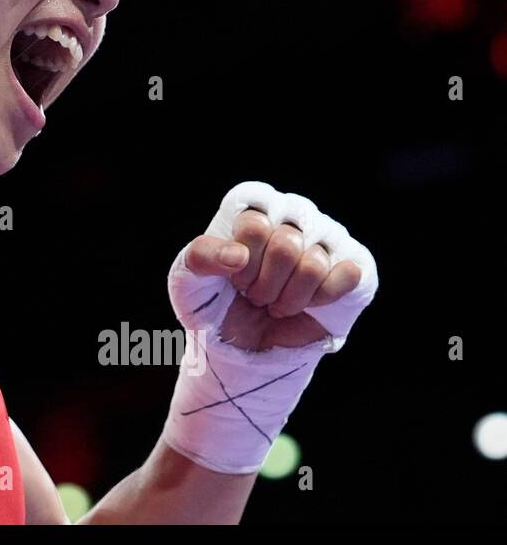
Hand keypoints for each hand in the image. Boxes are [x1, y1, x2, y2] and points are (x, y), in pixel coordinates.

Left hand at [168, 181, 378, 355]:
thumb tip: (238, 256)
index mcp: (255, 204)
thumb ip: (201, 256)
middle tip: (255, 293)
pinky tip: (307, 303)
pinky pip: (347, 275)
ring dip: (288, 297)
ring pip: (312, 264)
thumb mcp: (189, 278)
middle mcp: (294, 211)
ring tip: (276, 301)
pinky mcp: (354, 262)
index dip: (242, 261)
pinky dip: (319, 300)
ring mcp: (327, 236)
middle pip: (285, 243)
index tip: (234, 275)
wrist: (243, 340)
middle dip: (264, 284)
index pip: (254, 223)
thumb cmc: (215, 300)